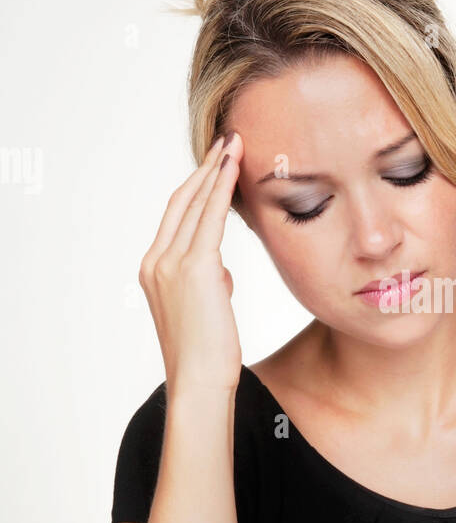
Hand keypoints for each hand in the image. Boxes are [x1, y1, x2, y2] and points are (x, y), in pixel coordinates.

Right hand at [138, 132, 243, 396]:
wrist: (199, 381)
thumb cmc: (207, 355)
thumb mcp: (205, 310)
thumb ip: (209, 284)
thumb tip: (220, 272)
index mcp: (154, 269)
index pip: (176, 217)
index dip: (196, 187)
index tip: (215, 165)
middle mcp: (156, 261)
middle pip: (182, 201)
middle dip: (205, 169)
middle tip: (226, 142)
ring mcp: (171, 263)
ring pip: (195, 203)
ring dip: (216, 170)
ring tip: (235, 145)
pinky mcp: (194, 268)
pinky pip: (210, 218)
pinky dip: (221, 188)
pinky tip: (234, 167)